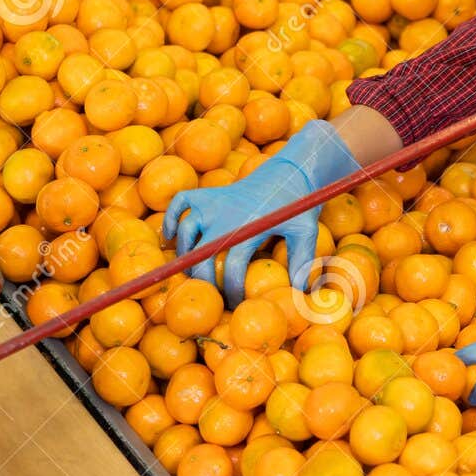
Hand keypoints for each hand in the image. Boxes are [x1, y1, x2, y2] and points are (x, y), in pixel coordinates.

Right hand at [163, 120, 358, 302]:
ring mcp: (213, 202)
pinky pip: (179, 203)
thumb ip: (302, 263)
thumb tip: (298, 294)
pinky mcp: (207, 193)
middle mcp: (226, 214)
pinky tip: (170, 238)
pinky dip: (170, 219)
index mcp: (250, 227)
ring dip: (185, 255)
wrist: (289, 172)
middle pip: (202, 254)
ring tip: (193, 273)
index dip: (231, 290)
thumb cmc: (298, 205)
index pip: (231, 267)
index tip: (235, 303)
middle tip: (211, 295)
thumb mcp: (306, 232)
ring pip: (185, 230)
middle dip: (203, 280)